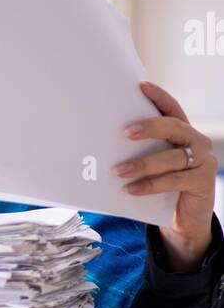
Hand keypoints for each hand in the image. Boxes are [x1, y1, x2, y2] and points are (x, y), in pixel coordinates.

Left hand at [111, 80, 217, 272]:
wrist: (184, 221)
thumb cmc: (162, 189)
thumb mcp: (150, 168)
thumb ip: (139, 153)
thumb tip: (102, 146)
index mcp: (183, 133)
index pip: (172, 108)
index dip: (159, 96)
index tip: (140, 86)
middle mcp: (197, 142)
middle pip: (173, 127)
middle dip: (149, 127)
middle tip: (124, 132)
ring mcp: (204, 161)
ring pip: (172, 157)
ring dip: (143, 164)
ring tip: (118, 171)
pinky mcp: (204, 182)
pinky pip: (175, 180)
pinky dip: (151, 185)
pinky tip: (132, 189)